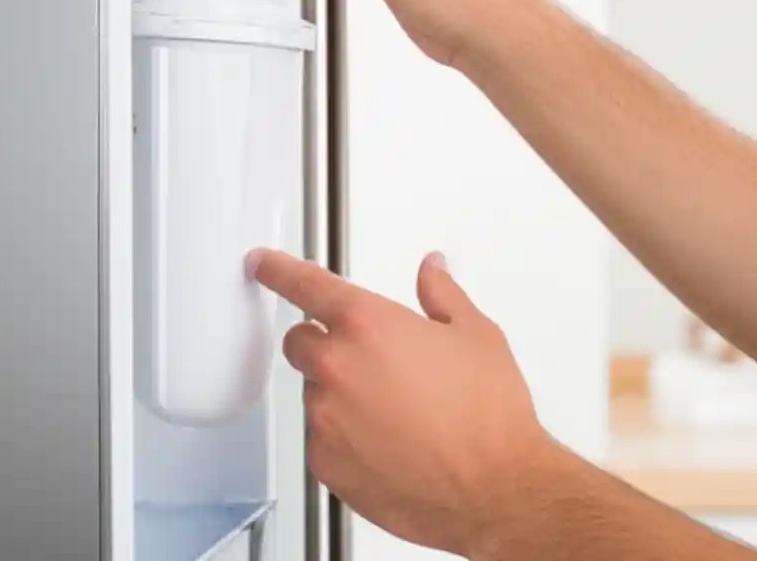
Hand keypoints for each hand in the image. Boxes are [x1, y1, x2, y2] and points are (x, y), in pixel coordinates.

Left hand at [250, 249, 556, 555]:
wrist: (493, 490)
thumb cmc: (487, 417)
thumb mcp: (476, 335)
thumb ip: (442, 295)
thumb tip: (431, 271)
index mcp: (367, 325)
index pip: (304, 285)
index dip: (277, 270)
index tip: (263, 265)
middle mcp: (336, 367)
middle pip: (300, 342)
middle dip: (326, 344)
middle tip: (373, 363)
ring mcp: (325, 418)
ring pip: (315, 393)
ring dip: (340, 394)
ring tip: (396, 413)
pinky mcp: (324, 462)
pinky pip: (322, 438)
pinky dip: (345, 437)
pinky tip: (389, 444)